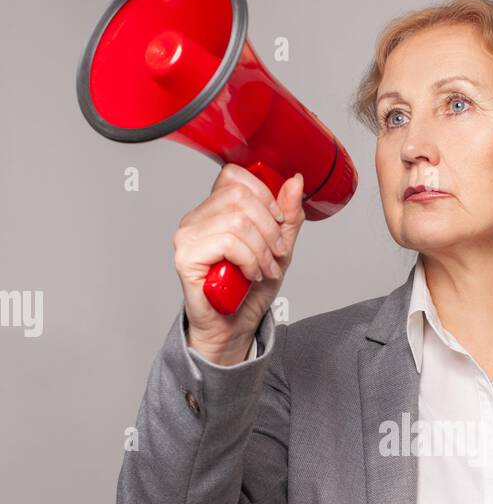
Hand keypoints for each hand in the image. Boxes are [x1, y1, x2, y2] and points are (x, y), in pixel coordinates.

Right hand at [173, 163, 305, 361]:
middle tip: (276, 253)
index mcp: (214, 210)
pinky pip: (228, 243)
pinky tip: (250, 275)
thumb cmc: (249, 291)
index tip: (278, 222)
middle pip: (240, 195)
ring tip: (265, 269)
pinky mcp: (186, 257)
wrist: (234, 327)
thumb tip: (295, 181)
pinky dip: (249, 260)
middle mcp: (197, 218)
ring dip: (261, 250)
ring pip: (237, 221)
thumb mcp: (279, 249)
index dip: (264, 195)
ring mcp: (188, 236)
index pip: (235, 176)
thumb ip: (287, 217)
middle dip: (270, 228)